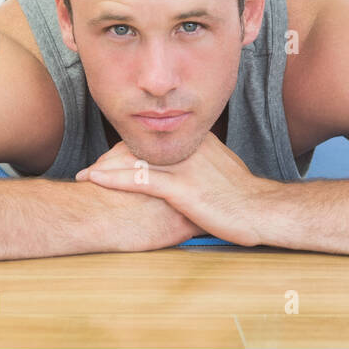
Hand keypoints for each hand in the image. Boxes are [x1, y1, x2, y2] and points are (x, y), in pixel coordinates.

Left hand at [75, 134, 276, 246]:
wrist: (264, 210)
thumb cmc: (244, 196)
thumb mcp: (222, 169)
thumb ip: (202, 162)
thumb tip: (189, 166)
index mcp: (196, 140)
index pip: (153, 138)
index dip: (127, 148)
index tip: (110, 158)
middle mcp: (186, 147)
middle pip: (139, 146)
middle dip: (111, 157)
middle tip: (90, 169)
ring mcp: (183, 166)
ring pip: (134, 159)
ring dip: (104, 167)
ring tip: (84, 175)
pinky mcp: (181, 187)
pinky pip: (139, 179)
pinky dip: (113, 179)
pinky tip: (96, 180)